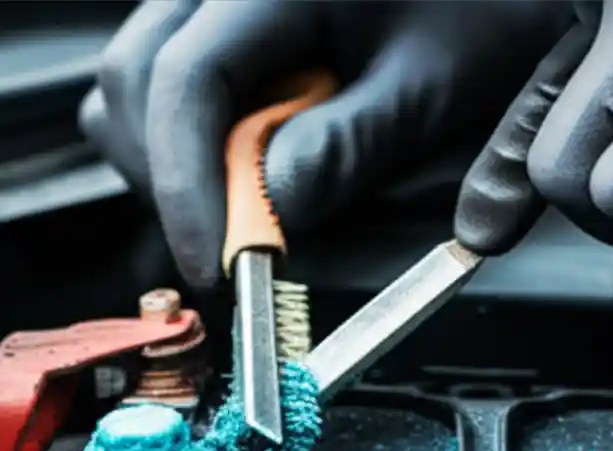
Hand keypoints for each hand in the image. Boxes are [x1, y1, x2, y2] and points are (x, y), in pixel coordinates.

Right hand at [81, 1, 573, 288]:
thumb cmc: (479, 13)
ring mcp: (209, 0)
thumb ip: (347, 149)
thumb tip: (267, 217)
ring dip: (171, 157)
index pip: (186, 81)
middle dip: (170, 175)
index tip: (214, 263)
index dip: (187, 185)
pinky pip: (161, 82)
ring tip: (251, 193)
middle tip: (237, 240)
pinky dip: (188, 137)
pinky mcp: (214, 24)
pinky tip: (248, 157)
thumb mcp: (429, 87)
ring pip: (133, 83)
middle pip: (133, 79)